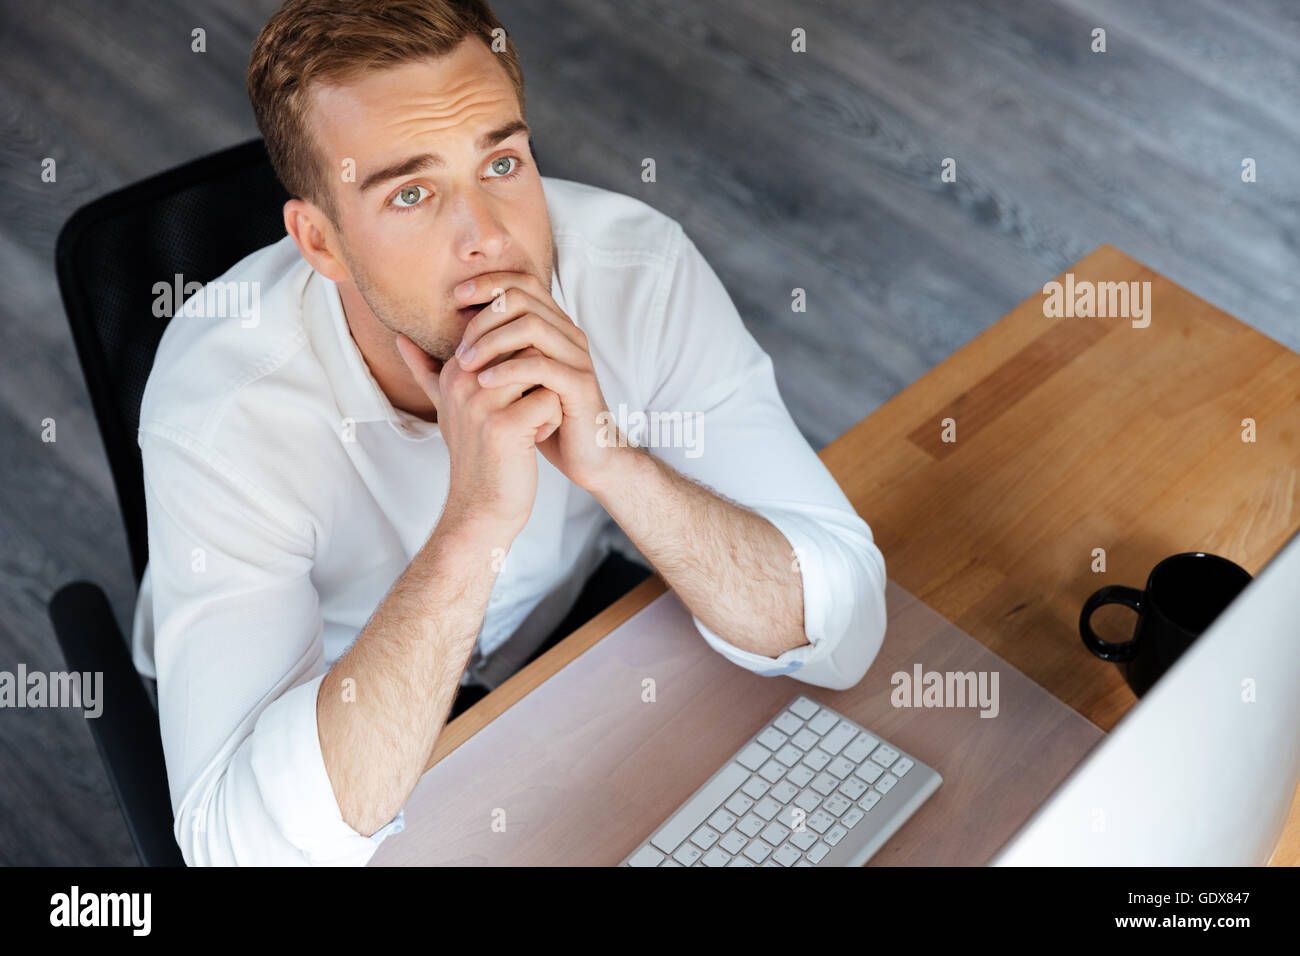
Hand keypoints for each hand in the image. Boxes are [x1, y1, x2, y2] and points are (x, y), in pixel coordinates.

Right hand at [396, 331, 560, 537]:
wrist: (482, 507)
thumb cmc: (476, 455)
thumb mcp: (446, 408)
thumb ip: (427, 371)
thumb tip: (400, 338)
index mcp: (454, 371)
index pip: (506, 338)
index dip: (522, 367)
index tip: (511, 401)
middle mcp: (462, 382)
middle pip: (526, 350)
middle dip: (539, 378)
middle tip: (527, 411)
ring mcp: (480, 403)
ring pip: (540, 370)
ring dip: (547, 398)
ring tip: (531, 424)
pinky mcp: (503, 425)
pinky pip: (549, 399)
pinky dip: (552, 420)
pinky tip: (534, 441)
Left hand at [452, 272, 620, 491]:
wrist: (583, 456)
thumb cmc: (539, 419)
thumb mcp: (491, 385)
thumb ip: (449, 362)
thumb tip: (402, 338)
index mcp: (550, 327)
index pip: (520, 283)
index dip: (487, 282)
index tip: (454, 299)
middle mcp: (567, 334)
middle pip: (523, 297)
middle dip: (483, 316)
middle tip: (458, 348)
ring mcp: (576, 357)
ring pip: (532, 327)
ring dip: (492, 341)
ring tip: (466, 365)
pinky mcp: (580, 385)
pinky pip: (544, 366)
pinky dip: (511, 371)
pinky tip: (486, 384)